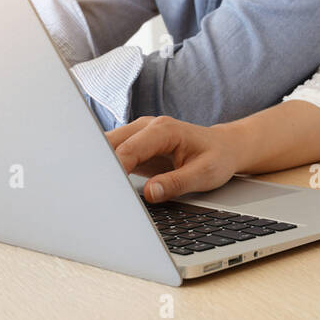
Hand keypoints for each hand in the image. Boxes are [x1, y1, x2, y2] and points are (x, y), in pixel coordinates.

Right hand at [106, 116, 241, 203]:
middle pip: (110, 143)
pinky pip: (113, 152)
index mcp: (164, 130)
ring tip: (96, 189)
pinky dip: (106, 167)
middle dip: (100, 166)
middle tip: (94, 192)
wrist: (224, 147)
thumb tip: (150, 193)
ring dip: (100, 165)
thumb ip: (176, 183)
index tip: (107, 190)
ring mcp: (139, 133)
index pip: (129, 149)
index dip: (114, 169)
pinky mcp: (136, 144)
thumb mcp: (205, 175)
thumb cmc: (218, 158)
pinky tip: (104, 184)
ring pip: (107, 146)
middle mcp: (148, 126)